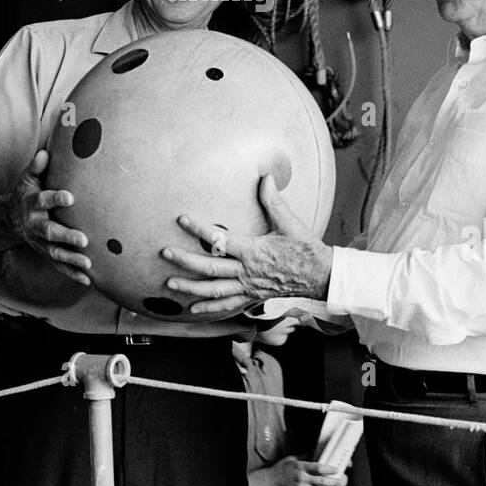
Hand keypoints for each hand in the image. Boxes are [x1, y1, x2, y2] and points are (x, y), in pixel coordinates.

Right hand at [0, 150, 91, 284]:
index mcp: (32, 204)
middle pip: (50, 232)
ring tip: (88, 263)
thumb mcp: (27, 179)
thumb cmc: (26, 193)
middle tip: (84, 239)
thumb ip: (36, 167)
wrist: (10, 218)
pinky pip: (59, 266)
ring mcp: (40, 242)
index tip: (71, 197)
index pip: (43, 200)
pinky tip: (88, 279)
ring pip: (55, 253)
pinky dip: (72, 274)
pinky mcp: (47, 253)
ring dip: (71, 259)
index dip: (56, 199)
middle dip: (66, 237)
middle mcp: (35, 225)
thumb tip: (45, 152)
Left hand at [162, 175, 332, 316]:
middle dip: (185, 261)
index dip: (199, 229)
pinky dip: (209, 308)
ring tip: (170, 283)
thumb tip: (266, 176)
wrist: (320, 275)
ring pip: (214, 290)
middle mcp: (247, 271)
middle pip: (210, 268)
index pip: (220, 240)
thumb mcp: (289, 222)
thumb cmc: (304, 248)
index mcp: (253, 251)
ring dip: (190, 287)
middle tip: (165, 253)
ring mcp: (248, 286)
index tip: (182, 219)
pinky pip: (227, 304)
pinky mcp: (252, 296)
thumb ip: (273, 200)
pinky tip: (192, 309)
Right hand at [273, 457, 346, 485]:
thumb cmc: (279, 470)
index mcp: (301, 466)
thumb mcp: (292, 459)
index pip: (319, 467)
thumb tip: (314, 452)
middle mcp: (301, 478)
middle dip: (333, 482)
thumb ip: (304, 457)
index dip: (330, 469)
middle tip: (339, 482)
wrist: (269, 482)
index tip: (336, 469)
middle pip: (322, 481)